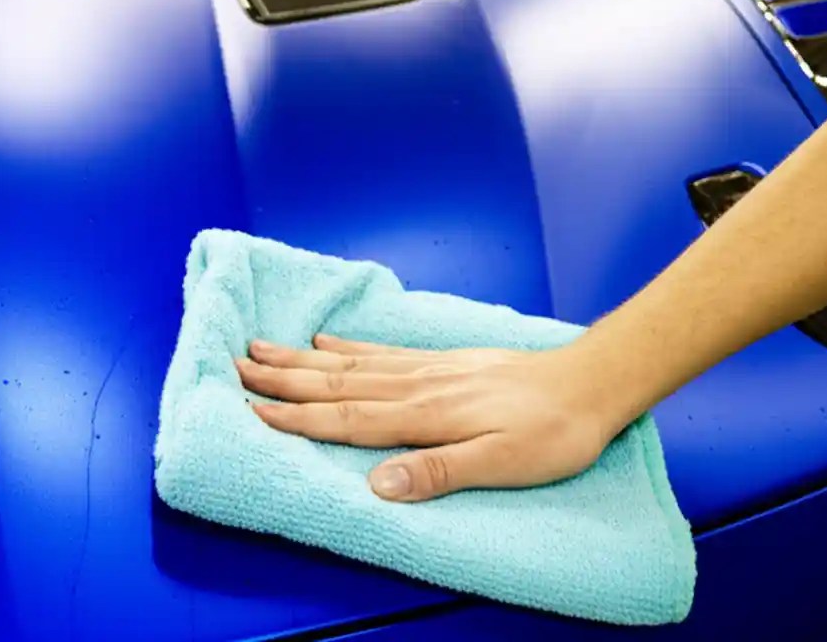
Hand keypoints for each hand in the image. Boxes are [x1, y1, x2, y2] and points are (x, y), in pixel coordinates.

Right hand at [236, 334, 622, 502]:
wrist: (590, 383)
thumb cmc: (552, 432)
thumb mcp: (502, 463)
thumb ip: (438, 472)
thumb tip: (376, 485)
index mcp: (424, 415)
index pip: (347, 418)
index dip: (298, 418)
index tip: (252, 411)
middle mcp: (416, 386)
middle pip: (336, 383)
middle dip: (283, 379)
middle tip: (235, 368)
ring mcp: (427, 369)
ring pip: (351, 363)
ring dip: (303, 359)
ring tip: (262, 349)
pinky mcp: (442, 362)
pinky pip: (382, 351)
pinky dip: (348, 345)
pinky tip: (326, 340)